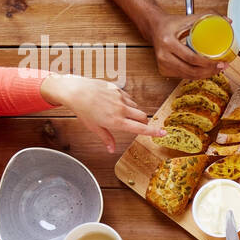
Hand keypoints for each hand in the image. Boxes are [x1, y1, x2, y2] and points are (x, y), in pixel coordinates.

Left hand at [43, 75, 163, 153]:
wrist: (75, 91)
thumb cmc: (83, 110)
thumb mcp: (94, 127)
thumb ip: (106, 138)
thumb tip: (112, 149)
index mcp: (116, 122)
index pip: (140, 128)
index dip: (153, 132)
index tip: (163, 133)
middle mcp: (121, 110)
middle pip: (142, 116)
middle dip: (144, 121)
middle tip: (139, 124)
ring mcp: (120, 98)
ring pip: (135, 106)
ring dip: (133, 111)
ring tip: (120, 112)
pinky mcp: (117, 89)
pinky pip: (127, 97)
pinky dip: (125, 102)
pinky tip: (114, 103)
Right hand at [150, 12, 224, 78]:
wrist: (154, 27)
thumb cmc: (171, 24)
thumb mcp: (187, 18)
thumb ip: (207, 18)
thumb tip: (228, 21)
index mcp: (168, 42)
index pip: (191, 58)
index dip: (207, 64)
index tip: (220, 63)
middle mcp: (163, 55)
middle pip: (190, 70)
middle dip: (209, 71)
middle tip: (221, 67)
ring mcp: (162, 64)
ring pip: (187, 75)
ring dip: (203, 75)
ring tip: (216, 70)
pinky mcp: (163, 70)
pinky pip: (183, 76)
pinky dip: (195, 75)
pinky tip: (204, 72)